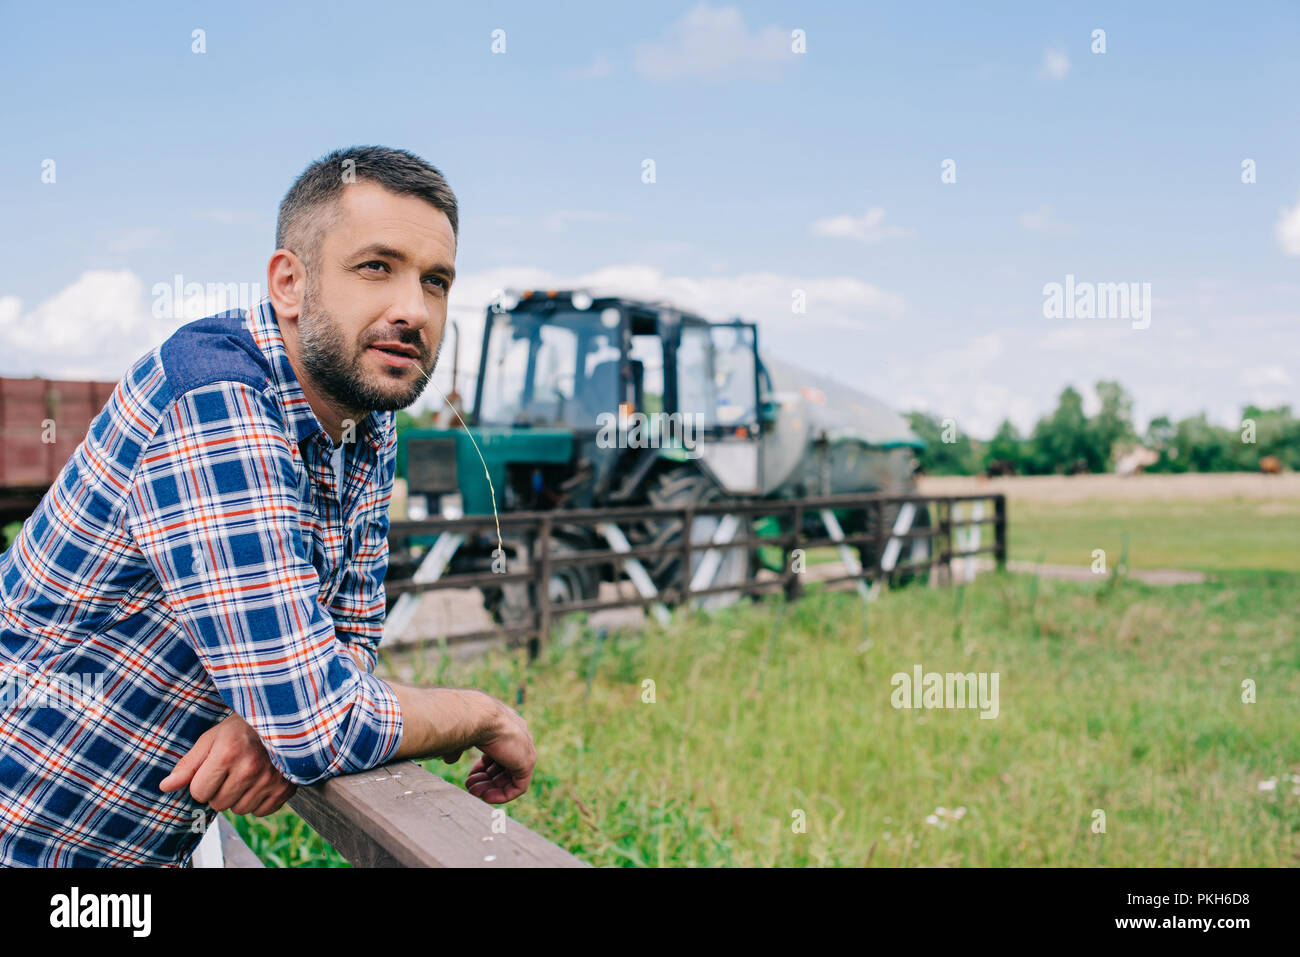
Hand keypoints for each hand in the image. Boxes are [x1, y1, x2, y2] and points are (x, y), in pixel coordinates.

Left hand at [160, 712, 296, 815]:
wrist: (283, 720)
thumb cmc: (243, 728)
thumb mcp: (212, 738)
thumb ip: (189, 764)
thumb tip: (165, 787)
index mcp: (227, 753)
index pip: (199, 792)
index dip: (202, 782)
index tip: (214, 769)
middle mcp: (249, 768)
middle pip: (218, 804)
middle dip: (220, 791)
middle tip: (232, 770)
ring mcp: (269, 779)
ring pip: (239, 810)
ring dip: (239, 797)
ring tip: (247, 775)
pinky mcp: (285, 788)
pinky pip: (260, 812)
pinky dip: (258, 801)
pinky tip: (261, 782)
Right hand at [465, 698, 535, 803]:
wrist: (477, 716)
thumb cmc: (466, 720)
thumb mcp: (461, 735)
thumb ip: (459, 748)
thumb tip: (450, 759)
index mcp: (505, 727)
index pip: (498, 752)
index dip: (483, 766)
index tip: (470, 775)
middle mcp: (518, 737)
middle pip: (504, 766)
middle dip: (486, 779)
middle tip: (470, 787)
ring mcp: (525, 749)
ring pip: (510, 777)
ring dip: (491, 788)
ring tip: (474, 792)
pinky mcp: (527, 762)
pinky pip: (518, 786)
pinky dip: (502, 795)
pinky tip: (485, 796)